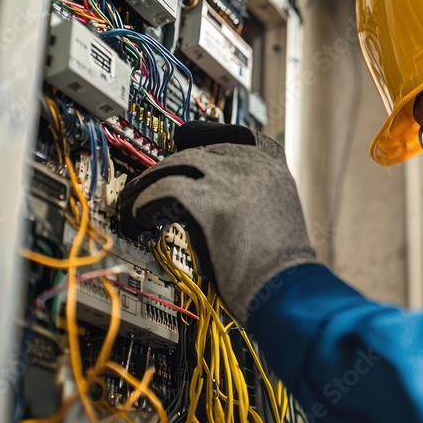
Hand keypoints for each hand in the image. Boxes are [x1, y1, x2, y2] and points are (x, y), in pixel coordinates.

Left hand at [118, 121, 315, 320]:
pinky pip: (162, 191)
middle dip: (168, 167)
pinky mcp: (207, 203)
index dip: (206, 134)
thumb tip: (214, 197)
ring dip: (148, 185)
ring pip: (175, 166)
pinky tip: (141, 219)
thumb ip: (252, 197)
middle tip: (148, 184)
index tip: (185, 138)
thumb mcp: (277, 216)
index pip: (237, 134)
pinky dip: (144, 204)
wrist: (288, 289)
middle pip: (198, 152)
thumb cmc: (281, 268)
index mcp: (273, 169)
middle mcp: (252, 166)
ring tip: (134, 204)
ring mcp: (230, 181)